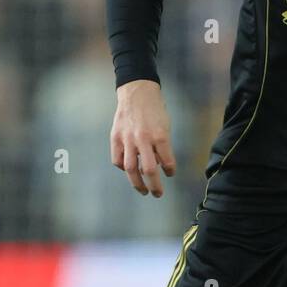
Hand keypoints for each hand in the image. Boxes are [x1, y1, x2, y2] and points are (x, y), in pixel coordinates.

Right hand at [110, 79, 176, 196]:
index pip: (167, 162)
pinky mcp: (116, 137)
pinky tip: (129, 169)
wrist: (137, 92)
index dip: (170, 171)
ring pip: (130, 169)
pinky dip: (123, 168)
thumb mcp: (165, 126)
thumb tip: (159, 166)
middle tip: (158, 194)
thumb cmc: (154, 110)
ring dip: (137, 183)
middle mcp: (143, 139)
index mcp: (160, 135)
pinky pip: (118, 159)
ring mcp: (127, 139)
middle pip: (148, 170)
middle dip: (154, 186)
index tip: (170, 173)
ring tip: (143, 190)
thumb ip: (163, 146)